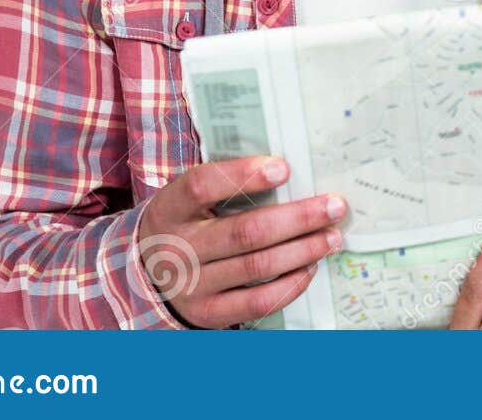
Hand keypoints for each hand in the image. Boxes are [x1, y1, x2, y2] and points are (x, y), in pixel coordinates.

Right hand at [136, 155, 347, 328]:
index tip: (284, 167)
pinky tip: (310, 266)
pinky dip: (290, 284)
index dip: (243, 175)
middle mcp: (178, 248)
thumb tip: (288, 170)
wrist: (146, 274)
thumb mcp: (188, 200)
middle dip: (298, 218)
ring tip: (333, 236)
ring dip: (304, 250)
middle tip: (334, 206)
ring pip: (258, 266)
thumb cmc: (185, 223)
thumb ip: (226, 184)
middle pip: (245, 231)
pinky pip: (258, 302)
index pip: (201, 186)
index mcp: (170, 209)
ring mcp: (192, 285)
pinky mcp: (208, 314)